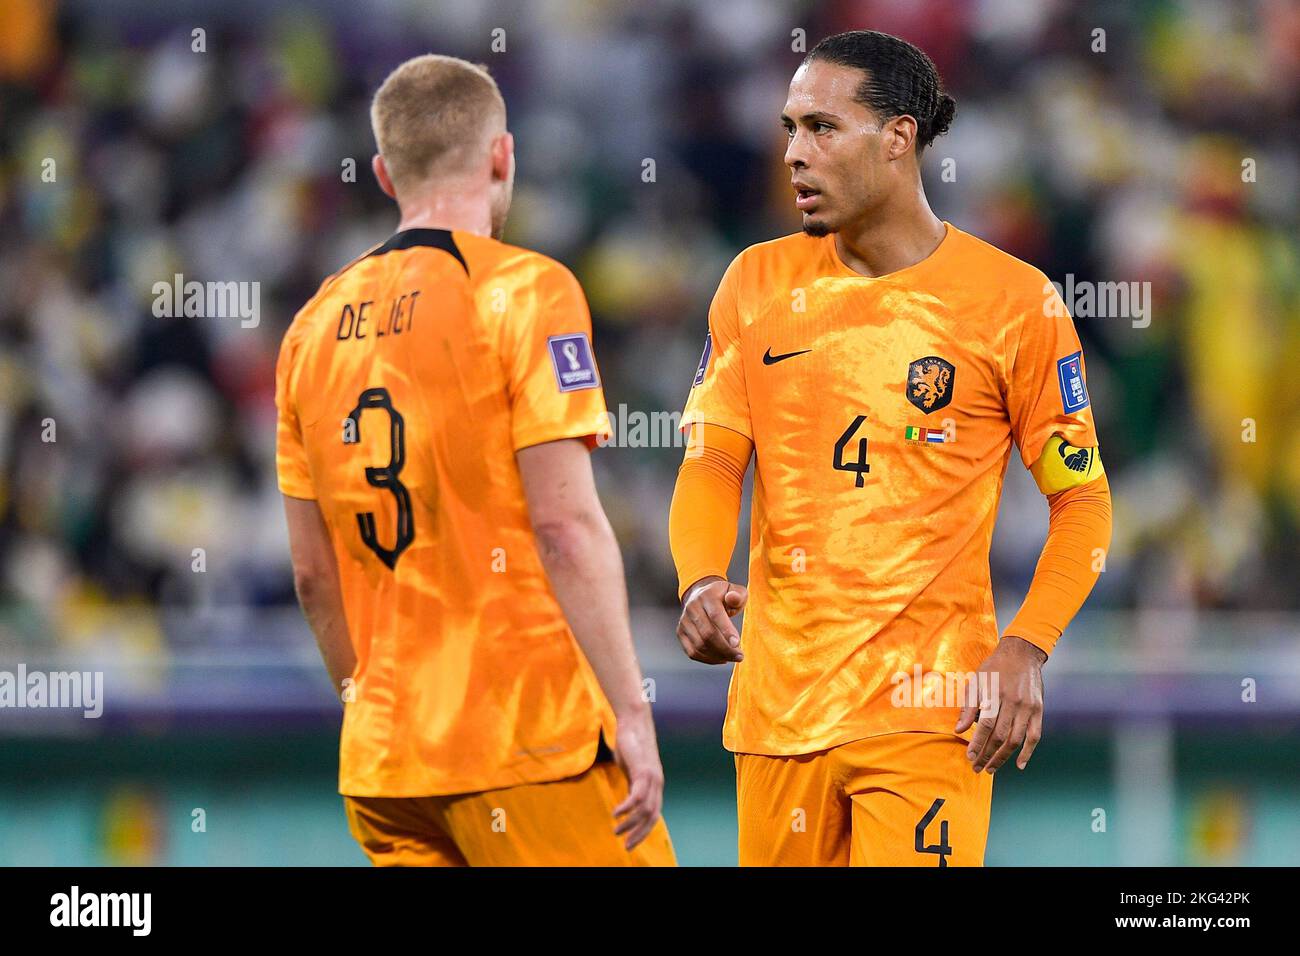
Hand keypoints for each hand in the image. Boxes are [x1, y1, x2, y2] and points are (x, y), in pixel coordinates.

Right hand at [611, 706, 664, 850]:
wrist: (634, 722)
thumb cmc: (630, 744)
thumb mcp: (631, 769)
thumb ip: (632, 784)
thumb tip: (629, 801)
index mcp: (655, 785)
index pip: (653, 815)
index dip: (644, 831)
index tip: (631, 842)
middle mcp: (657, 783)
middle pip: (652, 817)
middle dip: (639, 834)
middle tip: (626, 846)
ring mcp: (651, 778)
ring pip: (644, 809)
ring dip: (630, 823)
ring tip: (616, 830)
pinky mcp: (642, 771)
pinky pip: (636, 796)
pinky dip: (626, 808)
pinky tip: (616, 813)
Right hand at [676, 576, 747, 664]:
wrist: (702, 595)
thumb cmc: (723, 596)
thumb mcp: (736, 591)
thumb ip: (738, 595)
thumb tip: (733, 598)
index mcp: (707, 596)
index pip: (715, 615)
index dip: (726, 630)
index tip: (737, 644)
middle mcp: (692, 607)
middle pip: (707, 634)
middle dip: (725, 648)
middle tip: (740, 656)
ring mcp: (684, 621)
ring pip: (699, 645)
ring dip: (718, 656)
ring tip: (732, 657)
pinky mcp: (681, 633)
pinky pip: (692, 652)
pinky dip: (708, 659)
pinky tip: (721, 658)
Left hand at [955, 635, 1046, 772]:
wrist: (1022, 654)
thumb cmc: (994, 668)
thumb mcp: (976, 681)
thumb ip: (968, 707)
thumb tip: (958, 730)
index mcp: (995, 694)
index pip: (985, 725)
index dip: (977, 743)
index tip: (969, 756)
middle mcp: (1013, 702)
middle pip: (1000, 736)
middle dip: (987, 755)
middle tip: (977, 768)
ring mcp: (1028, 708)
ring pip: (1016, 740)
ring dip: (1003, 758)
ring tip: (991, 769)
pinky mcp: (1038, 710)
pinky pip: (1035, 736)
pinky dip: (1028, 752)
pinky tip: (1019, 765)